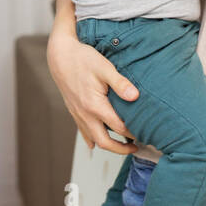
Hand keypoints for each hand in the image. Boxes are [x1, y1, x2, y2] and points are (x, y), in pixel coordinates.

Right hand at [46, 32, 140, 154]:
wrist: (60, 56)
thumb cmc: (82, 59)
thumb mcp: (104, 68)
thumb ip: (120, 83)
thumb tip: (135, 96)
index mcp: (95, 106)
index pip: (119, 127)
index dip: (133, 133)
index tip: (145, 132)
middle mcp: (85, 114)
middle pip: (105, 142)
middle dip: (121, 149)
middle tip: (135, 148)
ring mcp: (78, 114)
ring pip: (93, 139)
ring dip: (108, 145)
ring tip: (122, 145)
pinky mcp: (73, 111)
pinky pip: (83, 132)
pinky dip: (92, 139)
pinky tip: (96, 142)